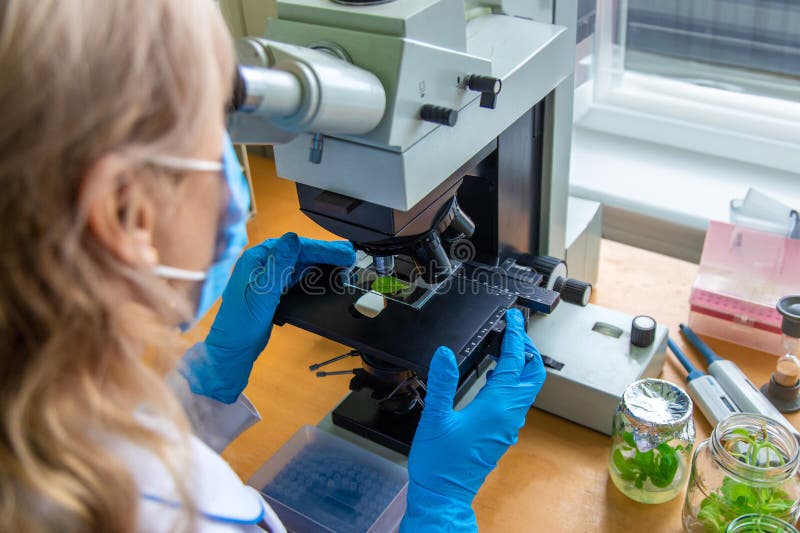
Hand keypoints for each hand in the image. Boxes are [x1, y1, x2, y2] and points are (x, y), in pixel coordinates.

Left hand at [180, 232, 354, 402]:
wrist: (233, 349)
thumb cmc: (241, 323)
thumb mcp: (262, 293)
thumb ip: (278, 265)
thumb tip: (293, 238)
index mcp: (256, 259)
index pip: (295, 246)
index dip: (322, 249)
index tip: (344, 252)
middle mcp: (262, 263)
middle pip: (299, 252)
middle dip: (325, 254)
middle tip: (350, 256)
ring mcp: (267, 276)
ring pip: (299, 264)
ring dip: (321, 264)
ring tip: (343, 265)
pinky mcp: (273, 290)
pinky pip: (296, 277)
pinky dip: (312, 276)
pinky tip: (325, 278)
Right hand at [400, 308, 545, 531]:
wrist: (444, 495)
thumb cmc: (439, 461)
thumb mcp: (435, 418)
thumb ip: (441, 382)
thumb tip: (445, 353)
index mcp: (497, 406)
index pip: (515, 363)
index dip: (516, 336)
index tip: (513, 318)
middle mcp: (509, 415)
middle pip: (533, 375)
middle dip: (527, 349)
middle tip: (514, 330)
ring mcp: (508, 426)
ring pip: (527, 389)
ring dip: (521, 366)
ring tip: (504, 348)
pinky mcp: (501, 433)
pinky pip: (516, 401)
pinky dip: (512, 382)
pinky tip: (494, 377)